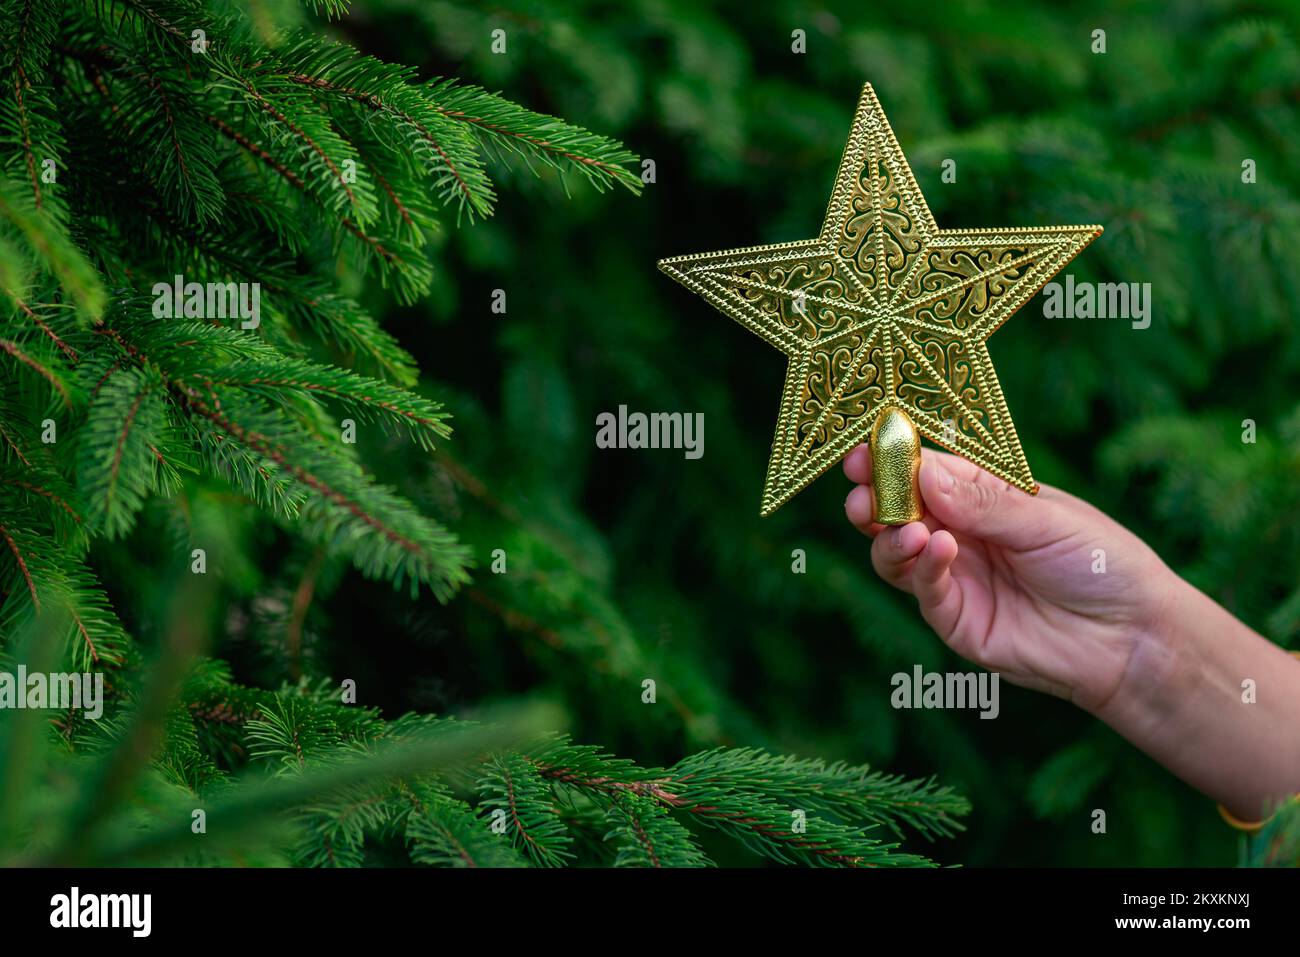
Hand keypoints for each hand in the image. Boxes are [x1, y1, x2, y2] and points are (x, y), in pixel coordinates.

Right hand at [842, 444, 1175, 711]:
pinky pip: (923, 591)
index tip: (863, 451)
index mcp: (983, 495)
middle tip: (862, 494)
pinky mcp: (955, 619)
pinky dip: (922, 567)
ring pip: (894, 552)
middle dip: (874, 499)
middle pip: (898, 510)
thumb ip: (982, 501)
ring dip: (889, 536)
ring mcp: (954, 576)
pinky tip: (938, 549)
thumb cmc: (1103, 564)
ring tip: (907, 530)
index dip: (892, 458)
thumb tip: (922, 471)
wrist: (1133, 639)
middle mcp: (960, 532)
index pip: (925, 469)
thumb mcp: (1047, 520)